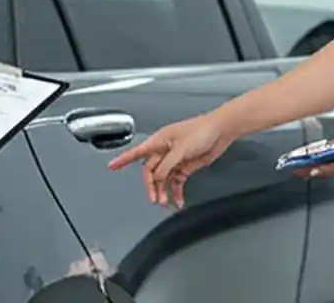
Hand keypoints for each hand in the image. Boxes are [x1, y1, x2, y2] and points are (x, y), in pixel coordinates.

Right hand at [106, 112, 233, 208]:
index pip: (137, 152)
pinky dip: (176, 192)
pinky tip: (178, 200)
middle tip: (153, 199)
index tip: (112, 166)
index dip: (123, 159)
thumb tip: (157, 178)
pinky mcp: (185, 165)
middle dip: (151, 186)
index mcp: (160, 140)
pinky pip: (176, 181)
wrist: (221, 131)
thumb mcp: (180, 149)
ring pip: (163, 178)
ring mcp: (175, 158)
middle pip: (151, 171)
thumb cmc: (202, 130)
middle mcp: (165, 150)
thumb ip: (167, 165)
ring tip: (165, 203)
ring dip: (163, 191)